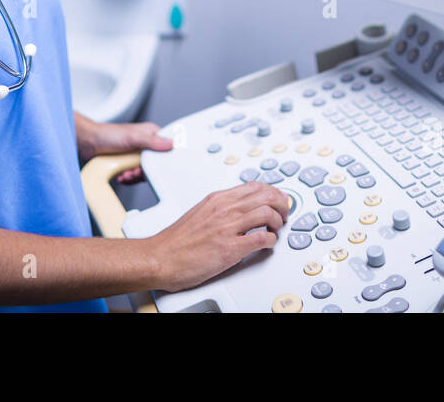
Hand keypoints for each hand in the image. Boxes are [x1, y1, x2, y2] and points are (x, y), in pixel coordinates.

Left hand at [81, 121, 172, 183]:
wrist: (88, 143)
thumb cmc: (107, 134)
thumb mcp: (133, 137)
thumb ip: (152, 141)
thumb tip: (171, 143)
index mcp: (150, 134)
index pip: (165, 148)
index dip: (161, 160)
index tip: (154, 166)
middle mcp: (144, 144)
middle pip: (153, 164)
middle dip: (144, 171)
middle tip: (136, 171)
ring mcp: (135, 154)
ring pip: (143, 171)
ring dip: (134, 176)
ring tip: (126, 174)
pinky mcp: (126, 163)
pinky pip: (133, 175)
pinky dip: (128, 178)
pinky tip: (122, 177)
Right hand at [147, 183, 290, 291]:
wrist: (160, 258)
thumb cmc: (176, 241)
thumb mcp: (201, 213)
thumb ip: (221, 209)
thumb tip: (240, 210)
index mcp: (218, 199)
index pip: (255, 186)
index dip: (273, 193)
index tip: (278, 201)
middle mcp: (224, 209)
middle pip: (267, 196)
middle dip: (282, 205)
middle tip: (284, 215)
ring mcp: (227, 228)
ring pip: (268, 213)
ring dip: (278, 223)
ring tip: (276, 230)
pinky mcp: (229, 248)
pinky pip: (261, 239)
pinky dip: (271, 241)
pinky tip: (267, 244)